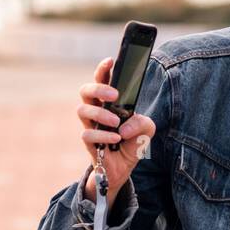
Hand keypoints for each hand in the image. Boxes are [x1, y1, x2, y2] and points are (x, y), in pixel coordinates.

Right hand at [77, 57, 155, 201]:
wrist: (124, 168)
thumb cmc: (132, 142)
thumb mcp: (147, 130)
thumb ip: (143, 123)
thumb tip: (125, 126)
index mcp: (109, 102)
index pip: (101, 80)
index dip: (103, 69)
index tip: (110, 61)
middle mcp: (96, 110)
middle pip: (85, 90)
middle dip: (98, 88)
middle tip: (114, 95)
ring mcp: (90, 126)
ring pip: (82, 110)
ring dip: (101, 114)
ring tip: (116, 123)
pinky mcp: (89, 143)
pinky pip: (88, 134)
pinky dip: (103, 135)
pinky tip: (117, 138)